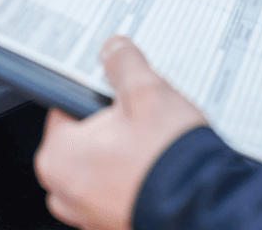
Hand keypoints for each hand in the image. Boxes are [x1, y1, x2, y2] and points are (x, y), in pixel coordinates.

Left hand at [34, 36, 206, 229]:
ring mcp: (89, 215)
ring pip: (98, 170)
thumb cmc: (165, 158)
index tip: (115, 94)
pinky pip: (115, 194)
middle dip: (108, 129)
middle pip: (81, 142)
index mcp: (59, 156)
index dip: (94, 95)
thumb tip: (114, 49)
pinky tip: (157, 168)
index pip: (64, 109)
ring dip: (120, 156)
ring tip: (152, 143)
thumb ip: (124, 64)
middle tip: (139, 118)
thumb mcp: (146, 92)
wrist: (202, 203)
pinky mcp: (114, 225)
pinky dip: (132, 181)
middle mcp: (66, 191)